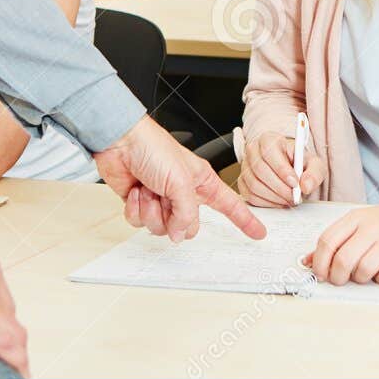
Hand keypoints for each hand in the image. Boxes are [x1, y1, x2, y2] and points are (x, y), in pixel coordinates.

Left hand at [95, 115, 265, 242]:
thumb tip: (181, 235)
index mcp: (201, 182)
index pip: (230, 205)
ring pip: (161, 228)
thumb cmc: (153, 148)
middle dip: (174, 217)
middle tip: (167, 199)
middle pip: (188, 227)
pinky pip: (140, 223)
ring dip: (151, 211)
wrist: (120, 142)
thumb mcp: (181, 181)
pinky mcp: (141, 203)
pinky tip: (135, 192)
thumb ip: (186, 213)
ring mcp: (161, 200)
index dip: (244, 220)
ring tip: (149, 190)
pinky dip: (135, 209)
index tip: (258, 232)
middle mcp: (183, 193)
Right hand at [238, 132, 326, 206]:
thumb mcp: (313, 164)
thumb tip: (306, 186)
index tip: (295, 182)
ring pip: (254, 185)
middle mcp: (253, 150)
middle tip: (294, 196)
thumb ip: (314, 173)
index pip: (269, 152)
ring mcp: (245, 167)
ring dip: (274, 197)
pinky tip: (279, 201)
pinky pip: (250, 196)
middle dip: (280, 187)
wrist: (290, 169)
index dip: (282, 169)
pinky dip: (267, 202)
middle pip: (260, 170)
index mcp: (269, 139)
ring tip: (289, 199)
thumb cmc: (298, 163)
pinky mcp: (242, 183)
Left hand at [304, 198, 378, 284]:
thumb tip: (308, 262)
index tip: (320, 274)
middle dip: (338, 277)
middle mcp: (373, 225)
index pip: (328, 241)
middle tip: (341, 279)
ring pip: (365, 269)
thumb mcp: (358, 223)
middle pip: (344, 259)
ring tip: (365, 272)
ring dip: (361, 278)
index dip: (320, 263)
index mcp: (355, 217)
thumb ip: (334, 241)